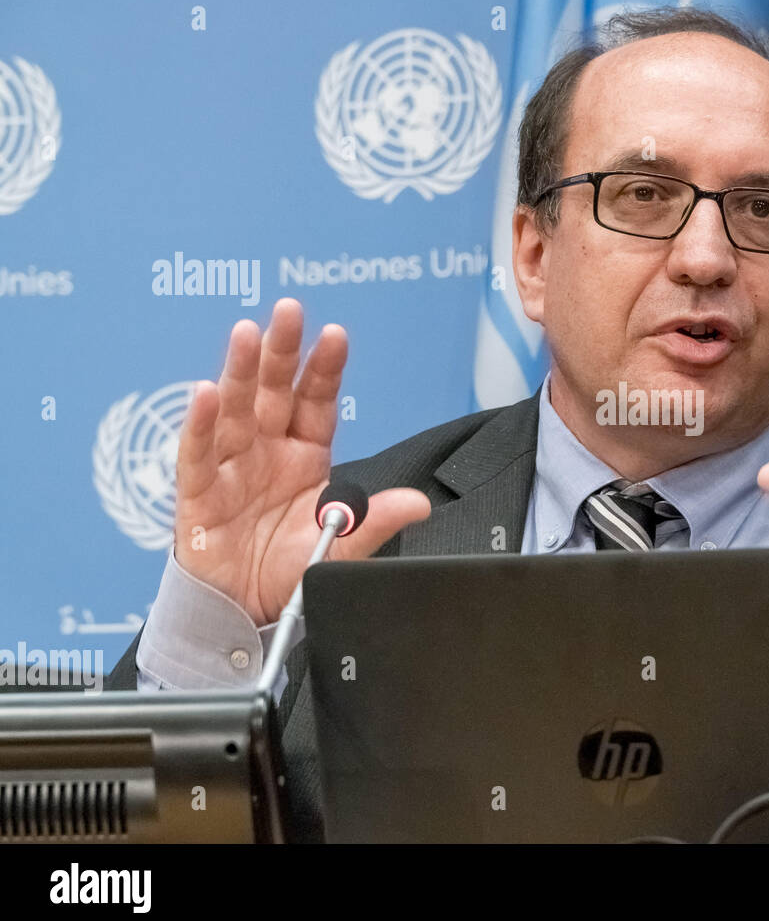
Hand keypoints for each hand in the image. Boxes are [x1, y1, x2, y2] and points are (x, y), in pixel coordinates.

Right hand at [174, 298, 431, 625]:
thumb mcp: (342, 544)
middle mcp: (267, 449)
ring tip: (246, 334)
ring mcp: (232, 465)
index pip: (316, 401)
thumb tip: (420, 503)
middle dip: (281, 349)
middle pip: (273, 390)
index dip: (324, 368)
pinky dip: (200, 422)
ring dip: (239, 370)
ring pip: (234, 409)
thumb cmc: (289, 569)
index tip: (335, 336)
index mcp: (305, 454)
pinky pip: (198, 453)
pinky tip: (205, 392)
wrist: (246, 610)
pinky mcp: (199, 492)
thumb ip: (377, 521)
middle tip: (289, 311)